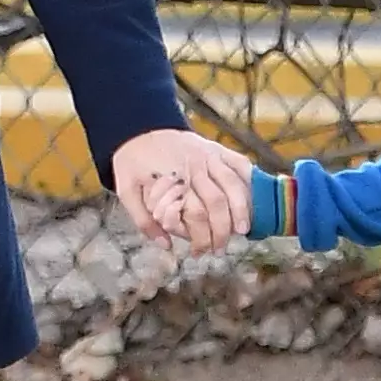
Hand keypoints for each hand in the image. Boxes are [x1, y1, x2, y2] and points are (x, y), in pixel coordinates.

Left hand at [111, 127, 253, 255]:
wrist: (138, 126)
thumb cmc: (133, 161)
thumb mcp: (126, 190)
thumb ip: (144, 220)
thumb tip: (166, 245)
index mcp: (174, 179)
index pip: (196, 215)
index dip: (201, 238)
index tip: (199, 253)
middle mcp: (195, 167)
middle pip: (218, 203)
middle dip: (224, 230)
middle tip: (220, 249)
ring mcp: (209, 155)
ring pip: (234, 184)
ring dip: (242, 209)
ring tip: (243, 230)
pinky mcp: (217, 148)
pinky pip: (240, 163)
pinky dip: (250, 181)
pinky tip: (254, 198)